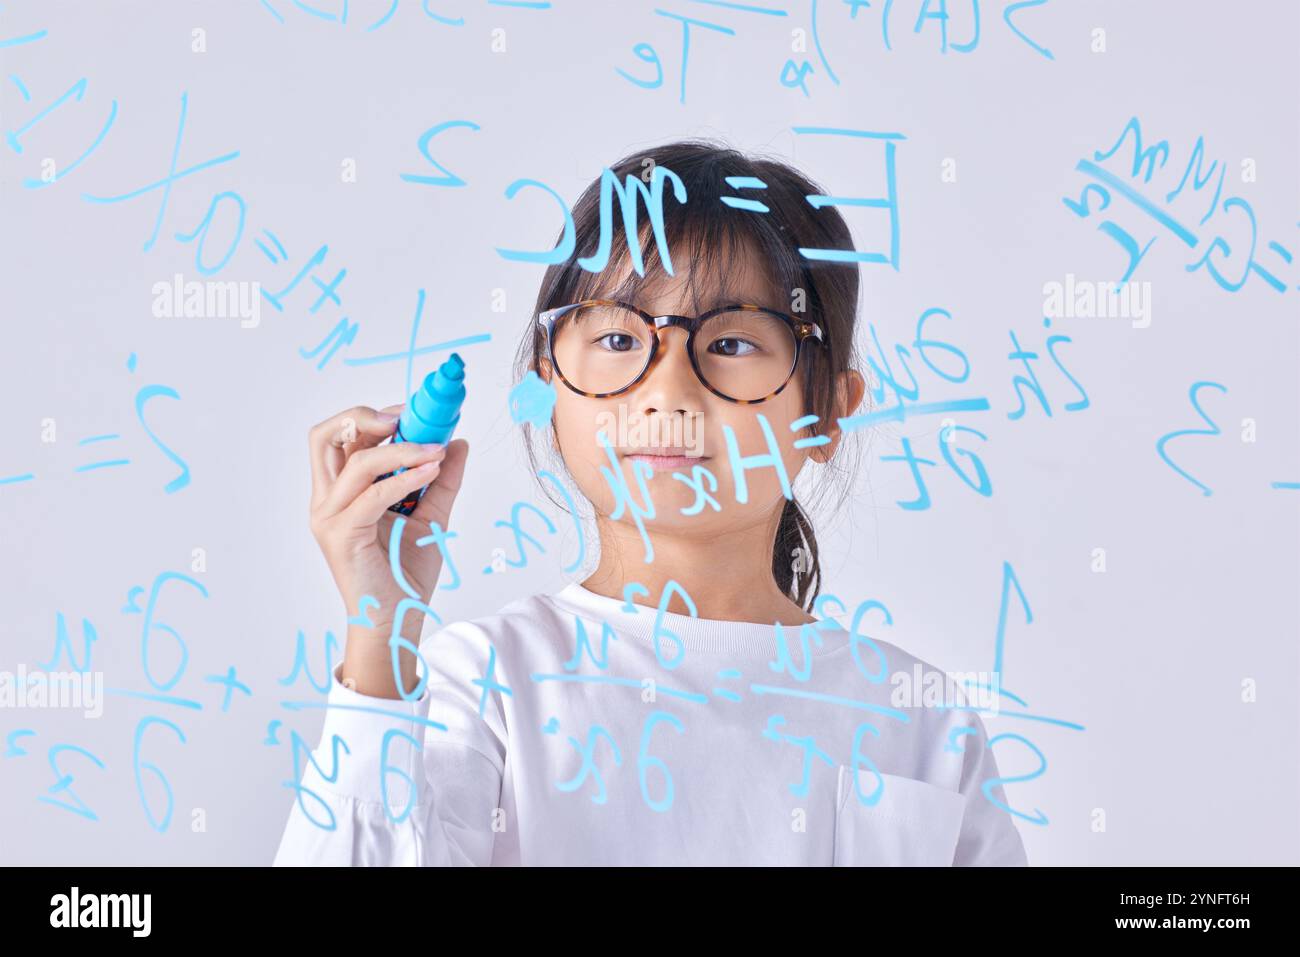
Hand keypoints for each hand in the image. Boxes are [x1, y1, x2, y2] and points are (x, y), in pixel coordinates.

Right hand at [307, 404, 469, 653]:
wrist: (396, 621)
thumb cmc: (405, 574)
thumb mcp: (432, 515)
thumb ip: (442, 479)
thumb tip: (457, 442)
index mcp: (340, 492)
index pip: (341, 437)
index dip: (373, 416)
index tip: (415, 411)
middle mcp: (327, 500)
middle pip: (325, 436)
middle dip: (364, 416)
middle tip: (406, 417)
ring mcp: (329, 517)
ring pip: (356, 461)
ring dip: (401, 448)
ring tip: (436, 449)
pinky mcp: (342, 535)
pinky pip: (373, 494)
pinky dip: (406, 476)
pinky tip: (433, 470)